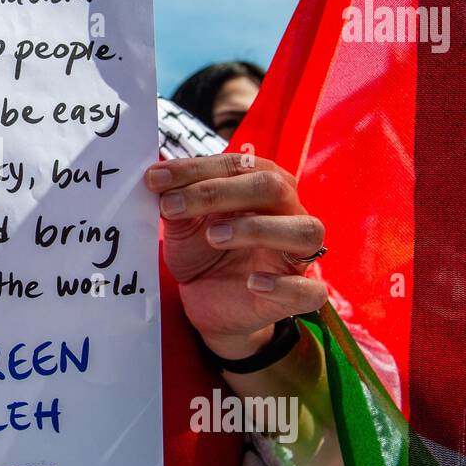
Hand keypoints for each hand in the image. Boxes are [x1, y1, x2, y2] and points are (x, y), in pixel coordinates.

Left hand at [145, 154, 326, 358]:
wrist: (207, 300)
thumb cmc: (202, 252)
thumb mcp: (183, 225)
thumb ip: (176, 201)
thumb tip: (156, 179)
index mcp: (263, 186)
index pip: (239, 164)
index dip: (195, 169)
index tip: (155, 180)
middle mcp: (289, 213)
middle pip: (273, 187)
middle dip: (218, 192)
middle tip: (173, 206)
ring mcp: (297, 254)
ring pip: (303, 230)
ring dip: (257, 229)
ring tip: (213, 237)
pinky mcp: (299, 292)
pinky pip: (310, 289)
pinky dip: (284, 285)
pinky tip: (255, 283)